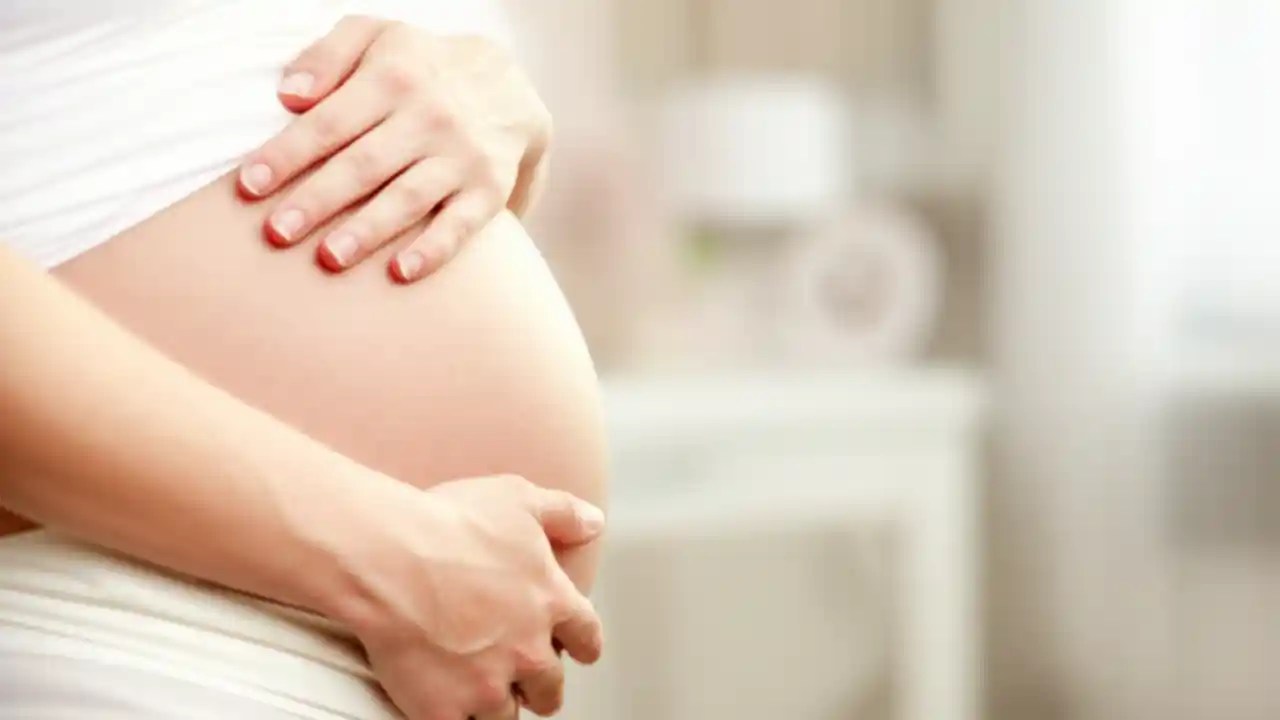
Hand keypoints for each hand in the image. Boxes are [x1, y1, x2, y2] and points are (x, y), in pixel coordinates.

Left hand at [238, 16, 551, 282]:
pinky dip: (433, 249)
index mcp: (392, 77)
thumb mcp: (376, 35)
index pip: (330, 121)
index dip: (287, 154)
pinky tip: (400, 273)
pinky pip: (461, 225)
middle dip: (317, 200)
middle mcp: (429, 117)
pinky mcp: (488, 191)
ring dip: (368, 230)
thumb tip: (287, 95)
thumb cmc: (418, 66)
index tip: (248, 186)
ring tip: (329, 259)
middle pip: (364, 164)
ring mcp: (461, 157)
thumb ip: (327, 54)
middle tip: (275, 234)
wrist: (506, 86)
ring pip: (408, 197)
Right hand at [335, 474, 602, 719]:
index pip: (587, 637)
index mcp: (551, 602)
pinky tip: (445, 704)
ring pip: (505, 713)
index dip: (582, 645)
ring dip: (495, 702)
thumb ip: (563, 512)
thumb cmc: (450, 523)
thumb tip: (594, 522)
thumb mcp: (518, 498)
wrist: (388, 559)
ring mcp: (487, 685)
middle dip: (540, 686)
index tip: (578, 651)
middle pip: (550, 688)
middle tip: (526, 681)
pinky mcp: (445, 709)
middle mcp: (528, 651)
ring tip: (480, 691)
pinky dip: (455, 717)